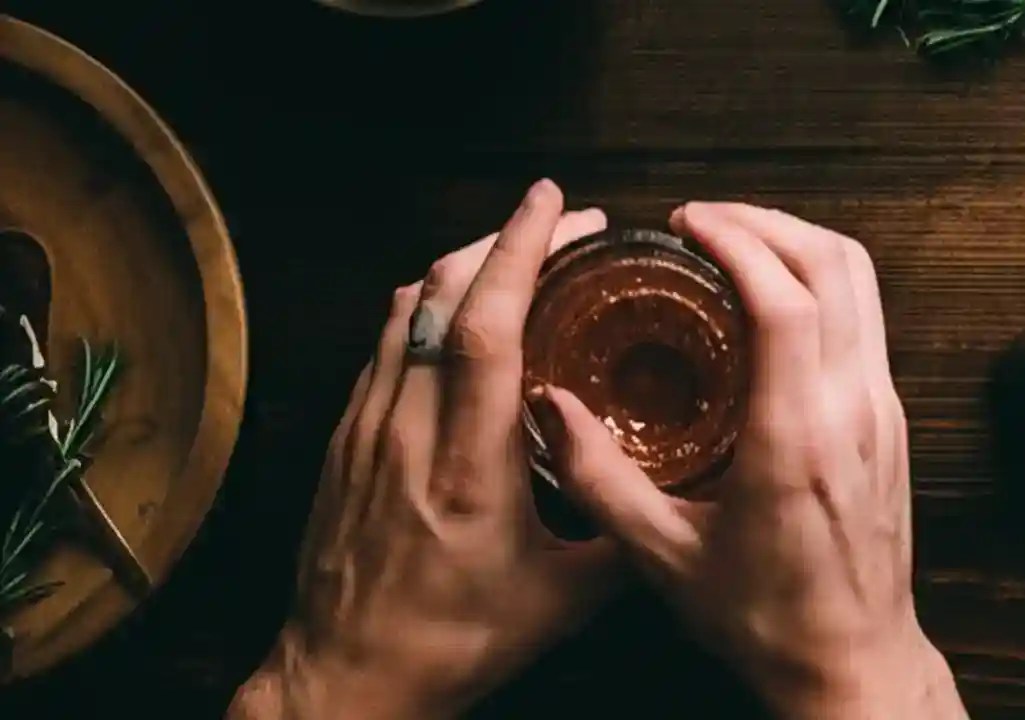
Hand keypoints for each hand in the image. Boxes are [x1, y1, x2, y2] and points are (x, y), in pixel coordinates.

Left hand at [229, 181, 617, 719]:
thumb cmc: (450, 641)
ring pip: (404, 310)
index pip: (487, 325)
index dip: (520, 250)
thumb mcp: (559, 601)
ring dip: (459, 266)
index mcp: (468, 464)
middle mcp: (407, 428)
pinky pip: (383, 345)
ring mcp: (366, 428)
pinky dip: (424, 308)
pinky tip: (457, 319)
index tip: (554, 205)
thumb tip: (675, 498)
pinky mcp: (344, 440)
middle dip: (501, 239)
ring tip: (514, 257)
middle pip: (440, 294)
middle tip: (558, 225)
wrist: (344, 675)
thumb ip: (621, 541)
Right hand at [527, 203, 966, 718]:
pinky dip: (820, 284)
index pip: (788, 298)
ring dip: (800, 244)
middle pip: (838, 265)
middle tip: (706, 220)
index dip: (739, 240)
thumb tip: (549, 410)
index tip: (690, 221)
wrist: (853, 663)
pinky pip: (865, 319)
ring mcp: (882, 410)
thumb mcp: (663, 558)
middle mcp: (852, 409)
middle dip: (770, 221)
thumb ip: (598, 480)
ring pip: (862, 284)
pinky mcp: (891, 421)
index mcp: (796, 438)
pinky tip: (768, 303)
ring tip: (736, 243)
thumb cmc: (766, 620)